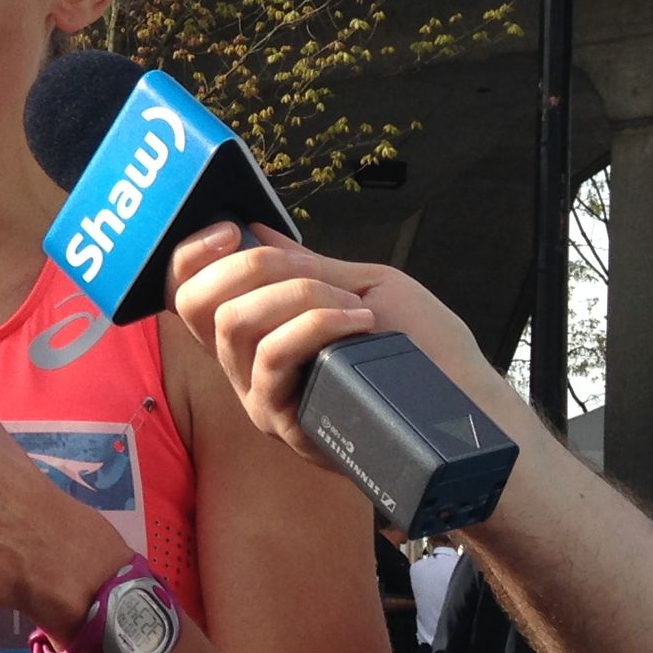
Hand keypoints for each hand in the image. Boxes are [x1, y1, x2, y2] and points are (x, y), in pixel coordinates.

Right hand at [168, 224, 520, 469]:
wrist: (465, 407)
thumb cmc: (423, 349)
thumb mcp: (363, 288)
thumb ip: (305, 265)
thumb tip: (253, 231)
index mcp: (257, 333)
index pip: (186, 291)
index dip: (190, 254)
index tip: (228, 229)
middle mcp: (245, 367)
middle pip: (196, 304)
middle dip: (246, 266)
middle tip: (302, 267)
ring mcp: (261, 397)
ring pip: (233, 324)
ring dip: (296, 294)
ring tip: (353, 305)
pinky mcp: (285, 423)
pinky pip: (272, 357)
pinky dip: (315, 323)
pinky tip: (358, 323)